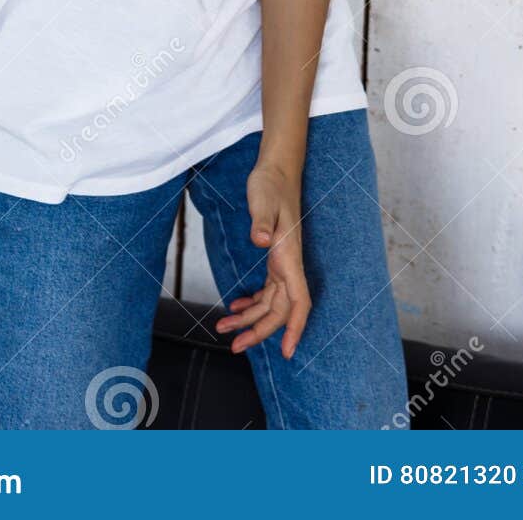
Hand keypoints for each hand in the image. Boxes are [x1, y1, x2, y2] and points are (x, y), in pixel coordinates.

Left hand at [215, 160, 310, 359]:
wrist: (276, 170)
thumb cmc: (271, 184)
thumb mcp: (262, 201)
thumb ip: (261, 223)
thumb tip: (260, 240)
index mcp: (289, 256)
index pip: (299, 301)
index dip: (294, 328)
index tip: (287, 352)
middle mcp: (289, 263)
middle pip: (280, 309)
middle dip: (259, 331)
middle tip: (234, 347)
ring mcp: (283, 261)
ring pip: (271, 302)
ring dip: (250, 318)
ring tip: (224, 327)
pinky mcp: (275, 256)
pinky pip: (267, 289)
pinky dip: (253, 302)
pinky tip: (237, 305)